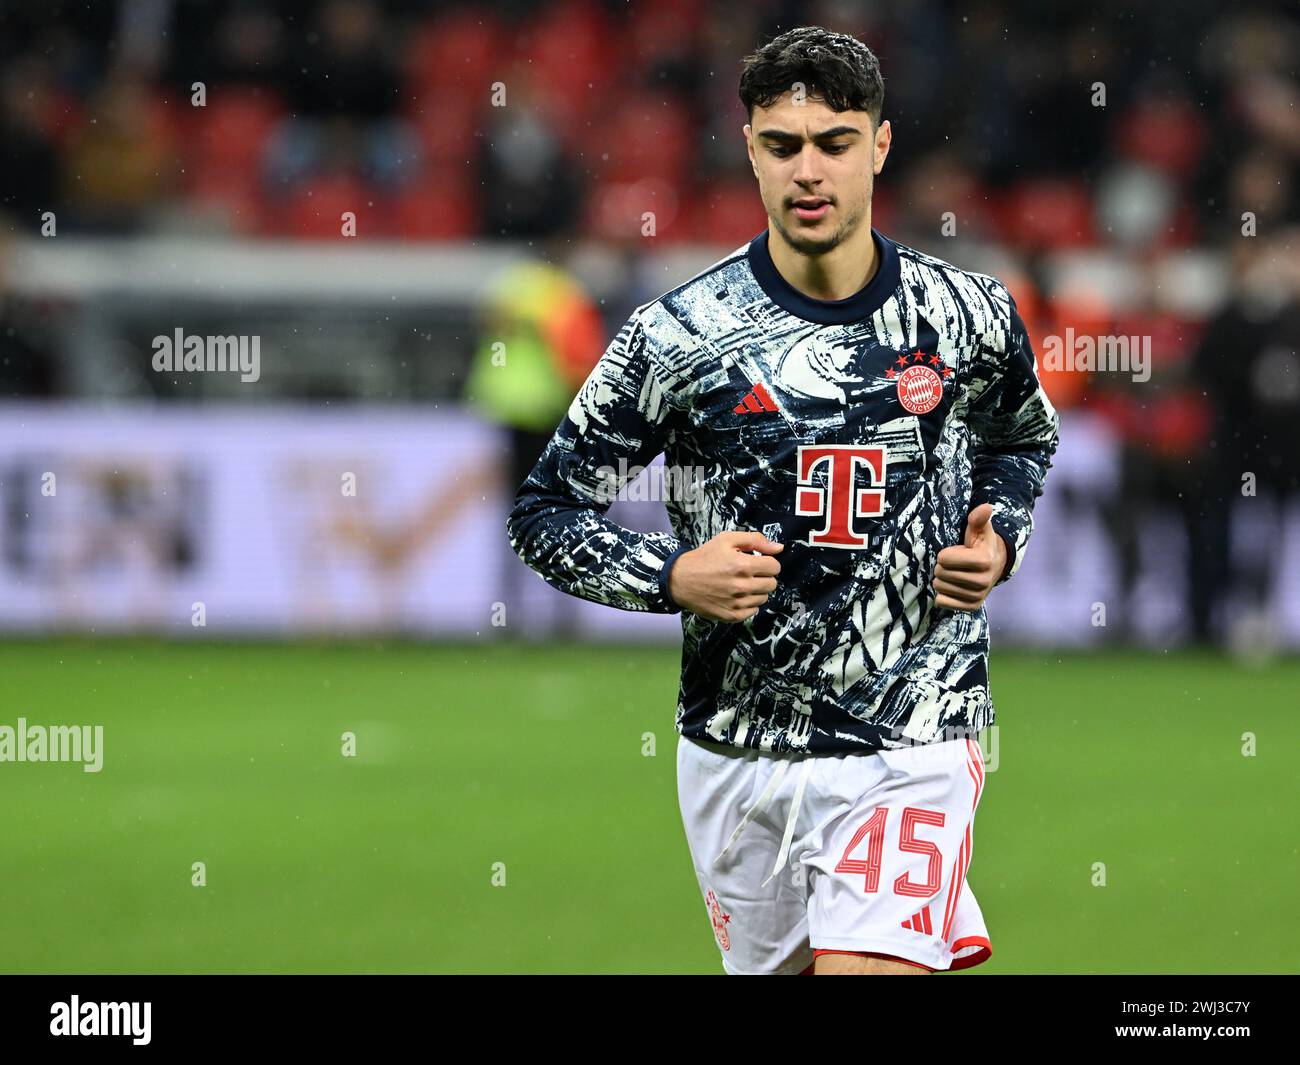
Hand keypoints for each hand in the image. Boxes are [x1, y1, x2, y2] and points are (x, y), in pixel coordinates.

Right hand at [668, 530, 782, 622]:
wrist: (680, 579)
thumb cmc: (704, 557)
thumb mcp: (727, 539)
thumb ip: (755, 540)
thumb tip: (779, 548)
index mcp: (742, 565)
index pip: (774, 567)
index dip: (768, 563)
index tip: (758, 562)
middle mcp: (741, 586)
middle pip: (772, 584)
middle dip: (764, 576)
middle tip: (749, 573)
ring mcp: (736, 603)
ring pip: (764, 598)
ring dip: (756, 590)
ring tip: (741, 584)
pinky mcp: (731, 616)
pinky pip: (753, 611)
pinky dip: (748, 603)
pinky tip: (736, 596)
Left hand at [932, 504, 1007, 610]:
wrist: (994, 566)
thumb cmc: (980, 545)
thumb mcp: (980, 530)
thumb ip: (978, 518)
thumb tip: (985, 507)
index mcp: (984, 561)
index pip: (944, 559)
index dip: (946, 553)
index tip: (957, 552)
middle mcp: (983, 582)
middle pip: (940, 574)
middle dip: (943, 566)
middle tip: (955, 564)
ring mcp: (978, 597)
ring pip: (939, 588)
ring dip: (943, 580)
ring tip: (956, 574)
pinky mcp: (971, 607)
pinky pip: (941, 602)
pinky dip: (943, 594)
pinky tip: (954, 586)